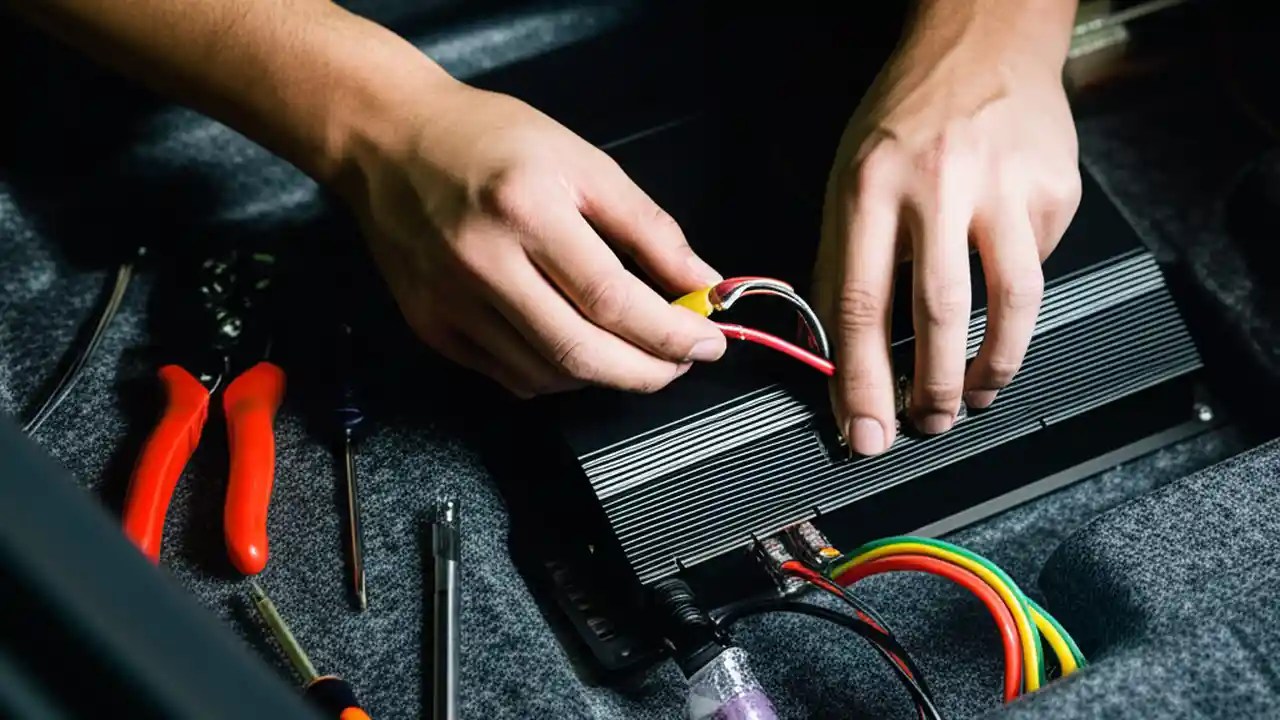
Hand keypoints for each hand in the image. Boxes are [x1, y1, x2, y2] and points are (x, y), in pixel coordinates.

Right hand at [344, 80, 726, 397]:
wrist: (387, 141)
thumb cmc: (487, 140)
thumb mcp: (583, 162)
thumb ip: (648, 227)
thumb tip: (700, 281)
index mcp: (527, 211)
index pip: (613, 299)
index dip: (670, 332)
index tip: (707, 341)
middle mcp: (482, 264)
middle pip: (580, 353)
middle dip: (646, 372)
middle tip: (678, 365)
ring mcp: (450, 303)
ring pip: (547, 375)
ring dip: (603, 376)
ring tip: (633, 352)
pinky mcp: (431, 327)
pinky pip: (509, 376)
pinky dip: (556, 376)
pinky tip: (577, 350)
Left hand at [813, 2, 1080, 454]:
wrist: (982, 44)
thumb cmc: (905, 118)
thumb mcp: (847, 180)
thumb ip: (843, 262)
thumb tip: (839, 356)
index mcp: (869, 187)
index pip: (859, 304)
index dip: (861, 382)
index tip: (866, 432)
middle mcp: (937, 185)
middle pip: (938, 312)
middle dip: (933, 389)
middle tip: (928, 422)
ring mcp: (1003, 186)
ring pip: (1009, 303)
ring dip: (992, 367)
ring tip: (975, 394)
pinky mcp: (1054, 190)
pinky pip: (1038, 268)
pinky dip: (1018, 304)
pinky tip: (1002, 307)